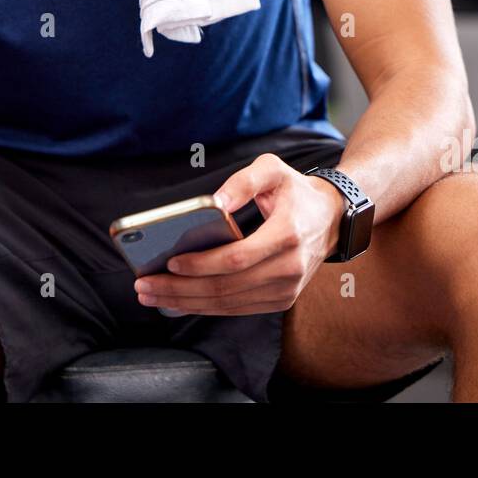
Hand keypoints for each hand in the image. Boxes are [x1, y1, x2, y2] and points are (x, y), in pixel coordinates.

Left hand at [133, 153, 346, 315]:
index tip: (170, 263)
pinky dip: (205, 307)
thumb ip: (243, 181)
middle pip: (227, 287)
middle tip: (145, 286)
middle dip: (181, 289)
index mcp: (288, 234)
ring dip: (187, 303)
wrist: (332, 218)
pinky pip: (237, 309)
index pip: (237, 258)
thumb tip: (214, 203)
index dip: (201, 264)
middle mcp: (290, 267)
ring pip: (229, 304)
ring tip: (152, 296)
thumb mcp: (273, 169)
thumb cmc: (295, 191)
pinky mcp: (281, 300)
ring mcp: (287, 289)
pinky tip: (179, 302)